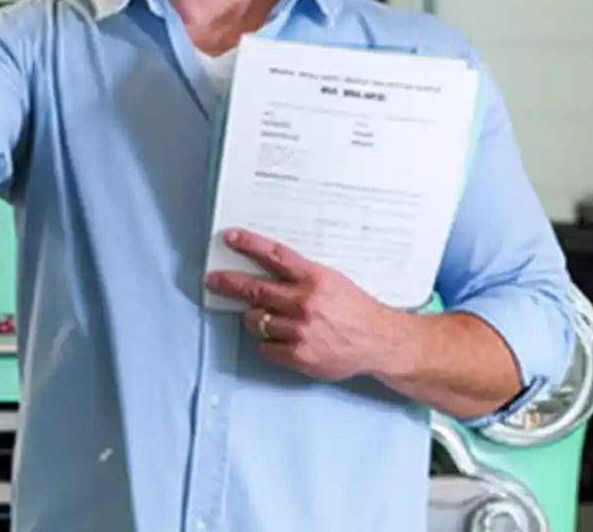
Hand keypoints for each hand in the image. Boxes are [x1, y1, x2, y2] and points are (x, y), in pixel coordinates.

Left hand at [204, 228, 406, 381]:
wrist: (379, 341)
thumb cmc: (356, 310)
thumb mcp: (332, 280)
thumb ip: (302, 277)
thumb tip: (269, 269)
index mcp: (314, 279)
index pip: (275, 256)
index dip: (249, 245)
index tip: (230, 238)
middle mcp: (305, 302)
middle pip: (255, 289)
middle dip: (229, 283)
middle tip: (213, 280)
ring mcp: (301, 330)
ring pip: (256, 320)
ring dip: (256, 318)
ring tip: (268, 318)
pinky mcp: (299, 354)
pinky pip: (265, 347)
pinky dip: (269, 344)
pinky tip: (283, 340)